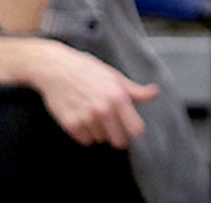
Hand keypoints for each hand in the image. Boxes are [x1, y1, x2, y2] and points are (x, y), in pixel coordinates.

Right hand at [25, 40, 158, 148]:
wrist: (56, 68)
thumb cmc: (86, 70)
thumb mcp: (114, 76)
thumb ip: (135, 90)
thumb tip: (154, 93)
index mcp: (117, 97)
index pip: (135, 130)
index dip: (134, 130)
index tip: (130, 127)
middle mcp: (103, 110)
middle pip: (119, 141)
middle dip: (118, 135)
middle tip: (112, 124)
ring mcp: (86, 119)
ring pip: (101, 140)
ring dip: (99, 131)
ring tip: (93, 114)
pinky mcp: (70, 125)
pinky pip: (84, 140)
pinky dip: (84, 133)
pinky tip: (82, 117)